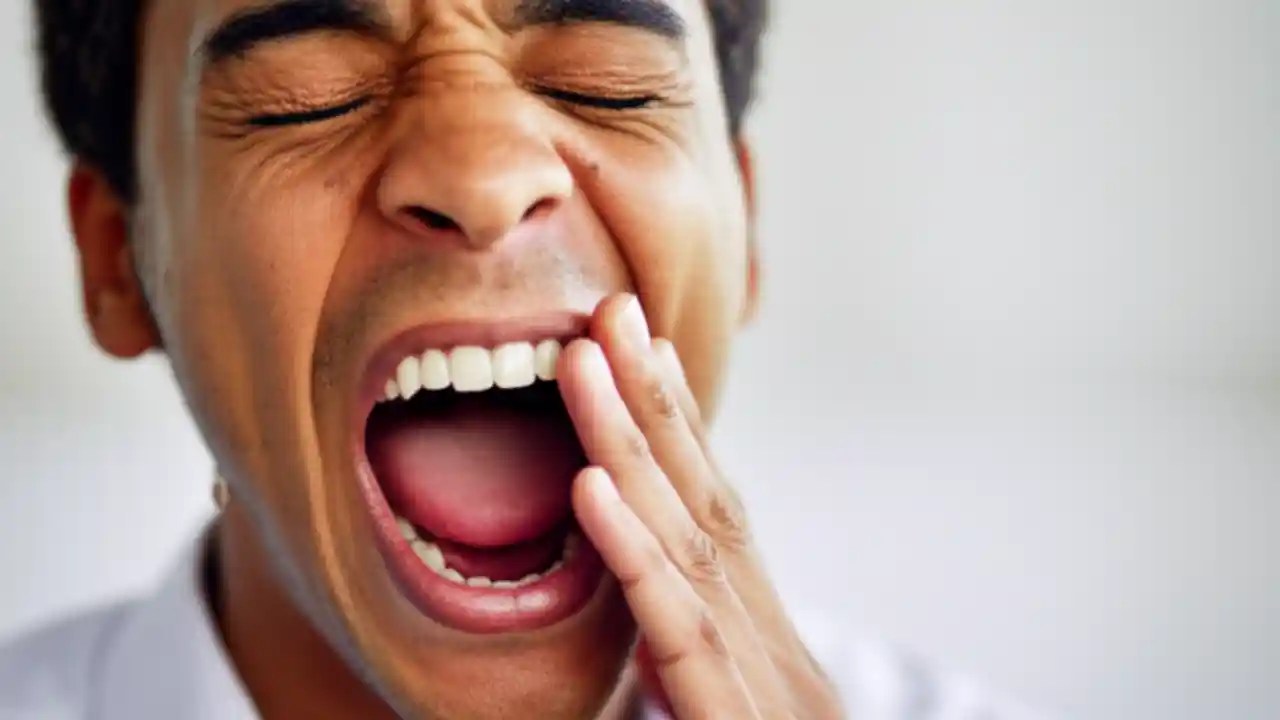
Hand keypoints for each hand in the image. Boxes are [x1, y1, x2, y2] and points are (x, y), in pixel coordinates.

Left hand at [558, 295, 844, 719]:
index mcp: (767, 647)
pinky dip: (634, 551)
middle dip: (655, 400)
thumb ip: (694, 672)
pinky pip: (680, 629)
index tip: (648, 350)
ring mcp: (767, 683)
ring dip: (631, 442)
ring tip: (582, 359)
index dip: (682, 428)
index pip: (720, 518)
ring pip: (692, 543)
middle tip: (613, 309)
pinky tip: (589, 485)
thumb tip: (656, 628)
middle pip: (708, 504)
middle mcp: (775, 649)